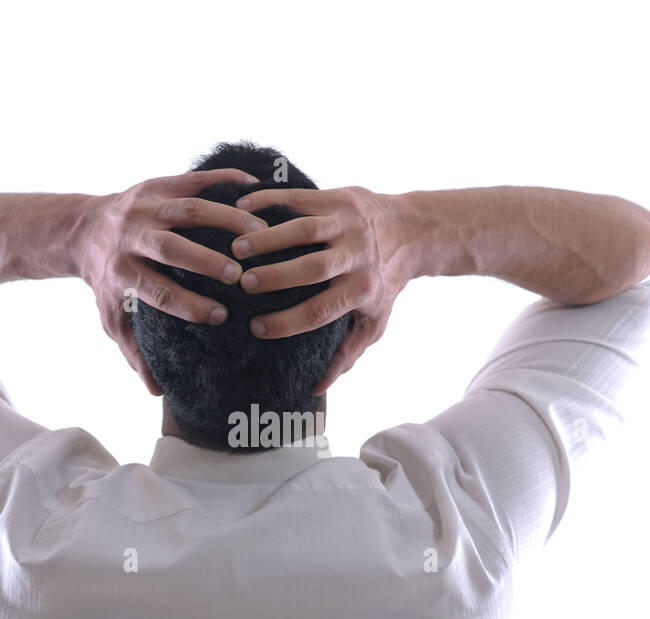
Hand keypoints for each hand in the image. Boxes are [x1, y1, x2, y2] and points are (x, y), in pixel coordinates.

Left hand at [77, 169, 270, 394]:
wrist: (82, 230)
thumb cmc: (107, 281)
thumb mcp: (114, 318)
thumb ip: (134, 352)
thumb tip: (157, 390)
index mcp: (122, 272)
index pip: (158, 290)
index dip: (189, 305)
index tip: (220, 317)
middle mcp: (131, 236)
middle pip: (170, 247)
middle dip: (205, 260)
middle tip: (240, 275)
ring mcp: (145, 205)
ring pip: (186, 209)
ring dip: (224, 219)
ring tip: (259, 231)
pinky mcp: (158, 184)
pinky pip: (194, 180)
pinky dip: (225, 181)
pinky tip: (256, 190)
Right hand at [231, 186, 410, 393]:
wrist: (412, 231)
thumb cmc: (384, 282)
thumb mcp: (374, 321)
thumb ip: (346, 353)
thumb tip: (317, 388)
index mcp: (363, 290)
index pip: (320, 311)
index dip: (287, 323)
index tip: (256, 329)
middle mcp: (357, 256)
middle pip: (312, 268)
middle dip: (275, 276)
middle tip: (242, 283)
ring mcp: (347, 223)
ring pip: (305, 229)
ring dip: (269, 238)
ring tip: (237, 247)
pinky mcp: (338, 198)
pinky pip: (300, 198)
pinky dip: (270, 200)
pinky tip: (242, 207)